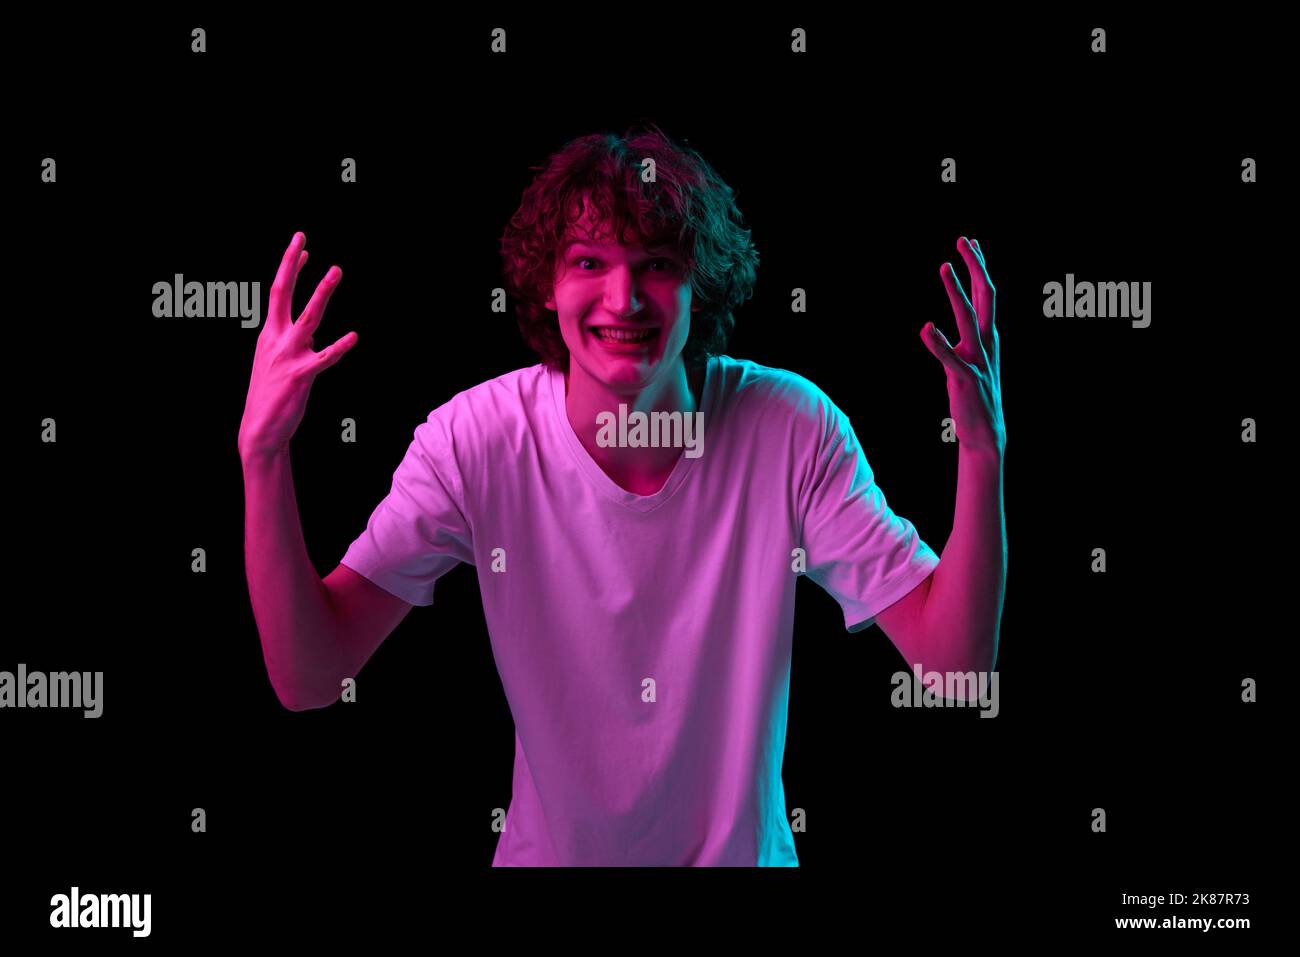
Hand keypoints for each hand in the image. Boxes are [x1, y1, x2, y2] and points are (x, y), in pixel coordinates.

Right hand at [237, 232, 356, 460]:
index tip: (301, 247)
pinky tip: (354, 337)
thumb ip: (291, 342)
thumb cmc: (272, 395)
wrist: (261, 429)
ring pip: (308, 317)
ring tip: (336, 270)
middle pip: (281, 293)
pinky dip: (340, 346)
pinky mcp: (301, 375)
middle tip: (301, 237)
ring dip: (322, 292)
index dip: (289, 268)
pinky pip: (325, 357)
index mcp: (268, 334)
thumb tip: (309, 330)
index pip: (278, 293)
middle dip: (291, 264)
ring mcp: (288, 356)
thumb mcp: (276, 361)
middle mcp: (275, 339)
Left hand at [922, 236, 1004, 455]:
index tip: (970, 242)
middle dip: (975, 267)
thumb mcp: (973, 362)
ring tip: (944, 267)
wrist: (986, 434)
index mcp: (990, 338)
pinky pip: (949, 357)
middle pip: (986, 296)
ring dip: (956, 292)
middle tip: (963, 240)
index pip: (987, 294)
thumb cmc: (976, 396)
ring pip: (969, 319)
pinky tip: (926, 328)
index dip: (979, 267)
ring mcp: (977, 360)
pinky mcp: (964, 379)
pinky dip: (938, 342)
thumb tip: (947, 323)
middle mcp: (987, 344)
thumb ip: (965, 340)